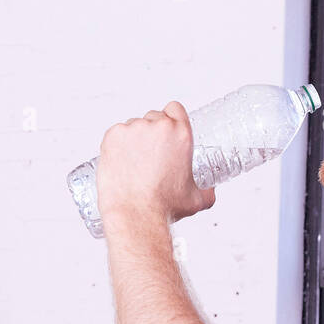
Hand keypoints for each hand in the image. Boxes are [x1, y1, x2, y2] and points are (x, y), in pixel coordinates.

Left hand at [96, 100, 216, 231]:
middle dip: (152, 133)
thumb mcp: (196, 200)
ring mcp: (133, 129)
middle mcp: (157, 126)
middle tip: (150, 155)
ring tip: (134, 164)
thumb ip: (207, 192)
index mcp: (180, 134)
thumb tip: (210, 192)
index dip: (170, 118)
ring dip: (134, 139)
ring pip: (133, 126)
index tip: (166, 131)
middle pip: (153, 117)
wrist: (135, 215)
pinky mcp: (113, 136)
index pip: (174, 108)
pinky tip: (121, 162)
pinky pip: (116, 134)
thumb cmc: (163, 207)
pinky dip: (117, 145)